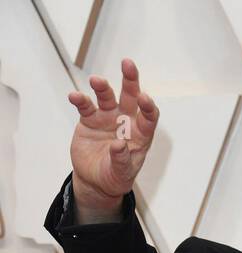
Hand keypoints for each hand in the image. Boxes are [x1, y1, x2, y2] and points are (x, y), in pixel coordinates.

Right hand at [68, 57, 158, 209]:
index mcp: (139, 134)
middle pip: (130, 95)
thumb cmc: (115, 177)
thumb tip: (118, 145)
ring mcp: (107, 117)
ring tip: (96, 81)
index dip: (148, 107)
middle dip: (130, 80)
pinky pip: (85, 106)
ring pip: (106, 96)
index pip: (149, 116)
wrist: (95, 181)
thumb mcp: (121, 175)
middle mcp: (125, 120)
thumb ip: (121, 161)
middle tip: (127, 64)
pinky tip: (74, 97)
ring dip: (102, 86)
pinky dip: (80, 100)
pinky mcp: (89, 119)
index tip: (144, 99)